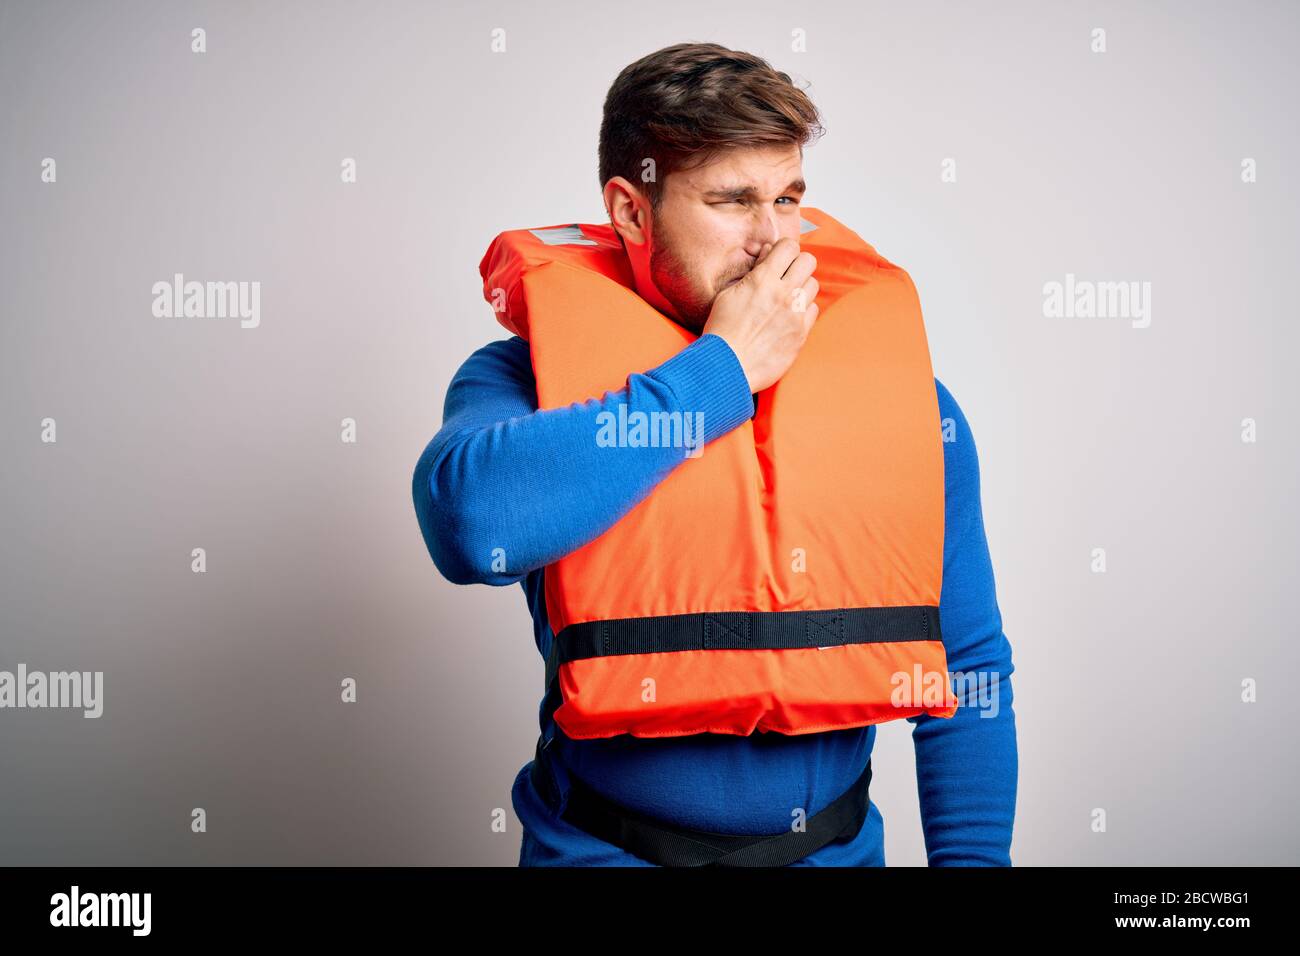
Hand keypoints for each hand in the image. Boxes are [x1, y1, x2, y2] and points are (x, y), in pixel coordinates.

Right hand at [701, 237, 819, 393]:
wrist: (727, 367)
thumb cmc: (723, 330)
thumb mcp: (729, 294)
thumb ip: (753, 271)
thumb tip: (767, 252)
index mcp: (762, 280)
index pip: (789, 247)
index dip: (785, 249)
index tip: (779, 258)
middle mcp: (783, 294)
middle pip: (808, 261)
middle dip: (798, 264)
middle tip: (787, 274)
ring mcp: (794, 314)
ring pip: (813, 285)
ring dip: (802, 287)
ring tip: (787, 297)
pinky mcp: (801, 333)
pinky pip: (814, 310)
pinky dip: (804, 310)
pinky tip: (789, 316)